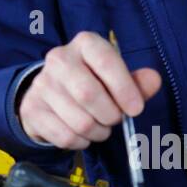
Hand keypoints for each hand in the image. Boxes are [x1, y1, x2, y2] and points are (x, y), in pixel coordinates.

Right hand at [18, 31, 161, 149]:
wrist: (48, 94)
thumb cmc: (91, 82)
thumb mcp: (115, 77)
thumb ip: (136, 81)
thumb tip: (154, 80)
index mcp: (84, 44)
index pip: (105, 61)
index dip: (124, 88)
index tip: (135, 108)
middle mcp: (59, 59)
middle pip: (88, 94)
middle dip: (110, 115)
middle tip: (114, 119)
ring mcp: (42, 84)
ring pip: (79, 121)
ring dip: (98, 132)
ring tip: (99, 127)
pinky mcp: (32, 109)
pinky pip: (65, 136)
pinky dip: (81, 142)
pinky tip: (81, 133)